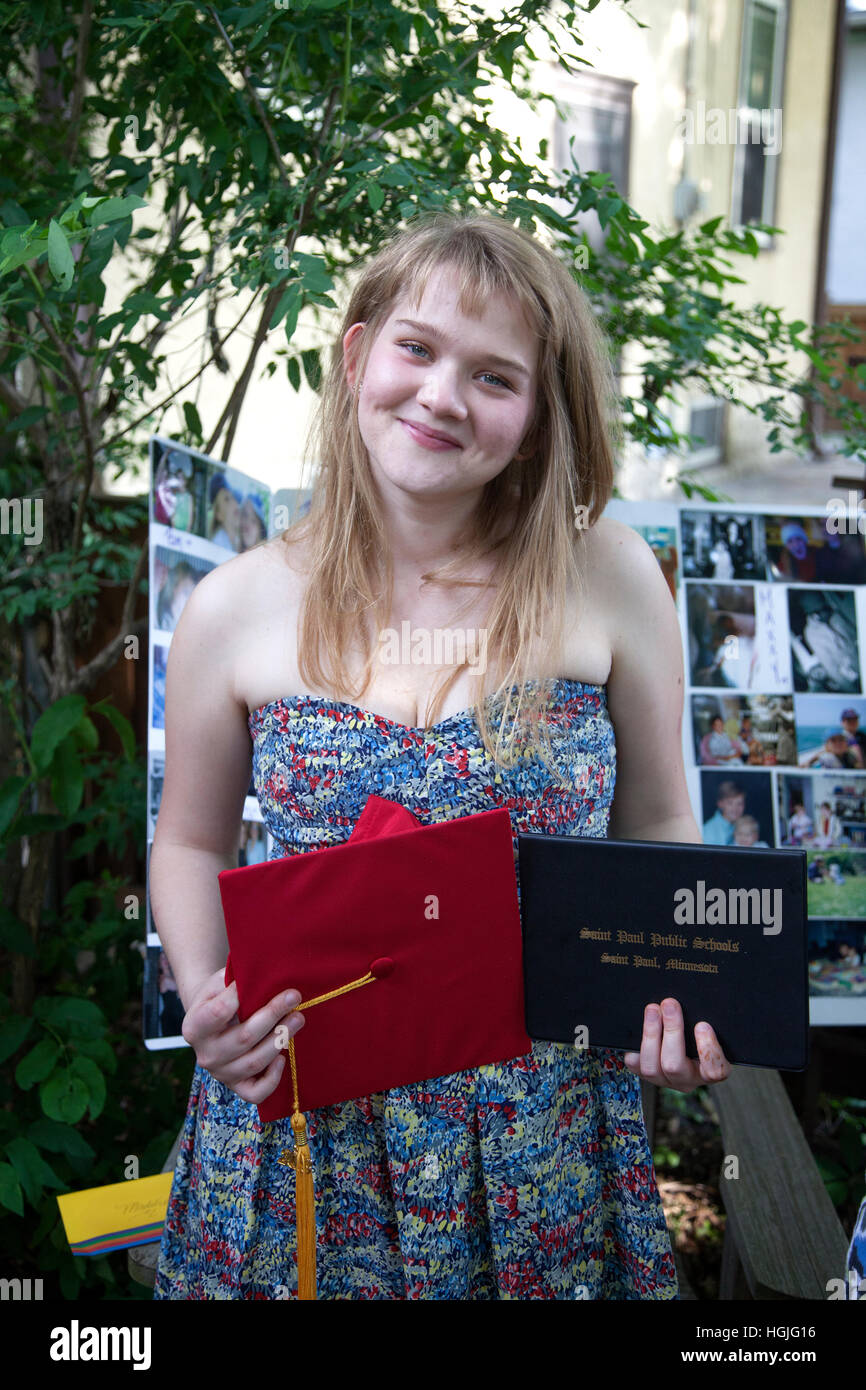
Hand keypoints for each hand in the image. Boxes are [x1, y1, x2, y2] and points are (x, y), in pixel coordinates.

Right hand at [182, 966, 304, 1103]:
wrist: (212, 1021)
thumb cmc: (220, 995)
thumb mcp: (219, 982)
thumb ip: (234, 980)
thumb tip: (261, 976)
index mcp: (194, 1026)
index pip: (219, 1012)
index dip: (240, 995)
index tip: (261, 980)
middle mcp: (205, 1055)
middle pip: (244, 1037)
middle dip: (273, 1014)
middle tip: (294, 996)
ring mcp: (221, 1073)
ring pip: (255, 1062)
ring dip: (281, 1039)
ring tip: (298, 1018)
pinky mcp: (237, 1086)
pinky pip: (256, 1093)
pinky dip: (273, 1078)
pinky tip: (283, 1058)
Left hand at [623, 997, 730, 1092]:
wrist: (685, 1039)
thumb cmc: (701, 1030)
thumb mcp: (712, 1026)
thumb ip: (705, 1018)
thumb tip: (687, 1003)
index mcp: (712, 1070)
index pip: (715, 1070)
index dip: (708, 1049)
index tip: (702, 1025)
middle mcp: (688, 1080)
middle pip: (675, 1066)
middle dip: (671, 1031)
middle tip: (670, 1004)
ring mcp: (665, 1080)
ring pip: (651, 1067)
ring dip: (650, 1034)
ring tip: (653, 1010)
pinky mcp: (646, 1074)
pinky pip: (635, 1063)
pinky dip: (635, 1044)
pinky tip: (638, 1025)